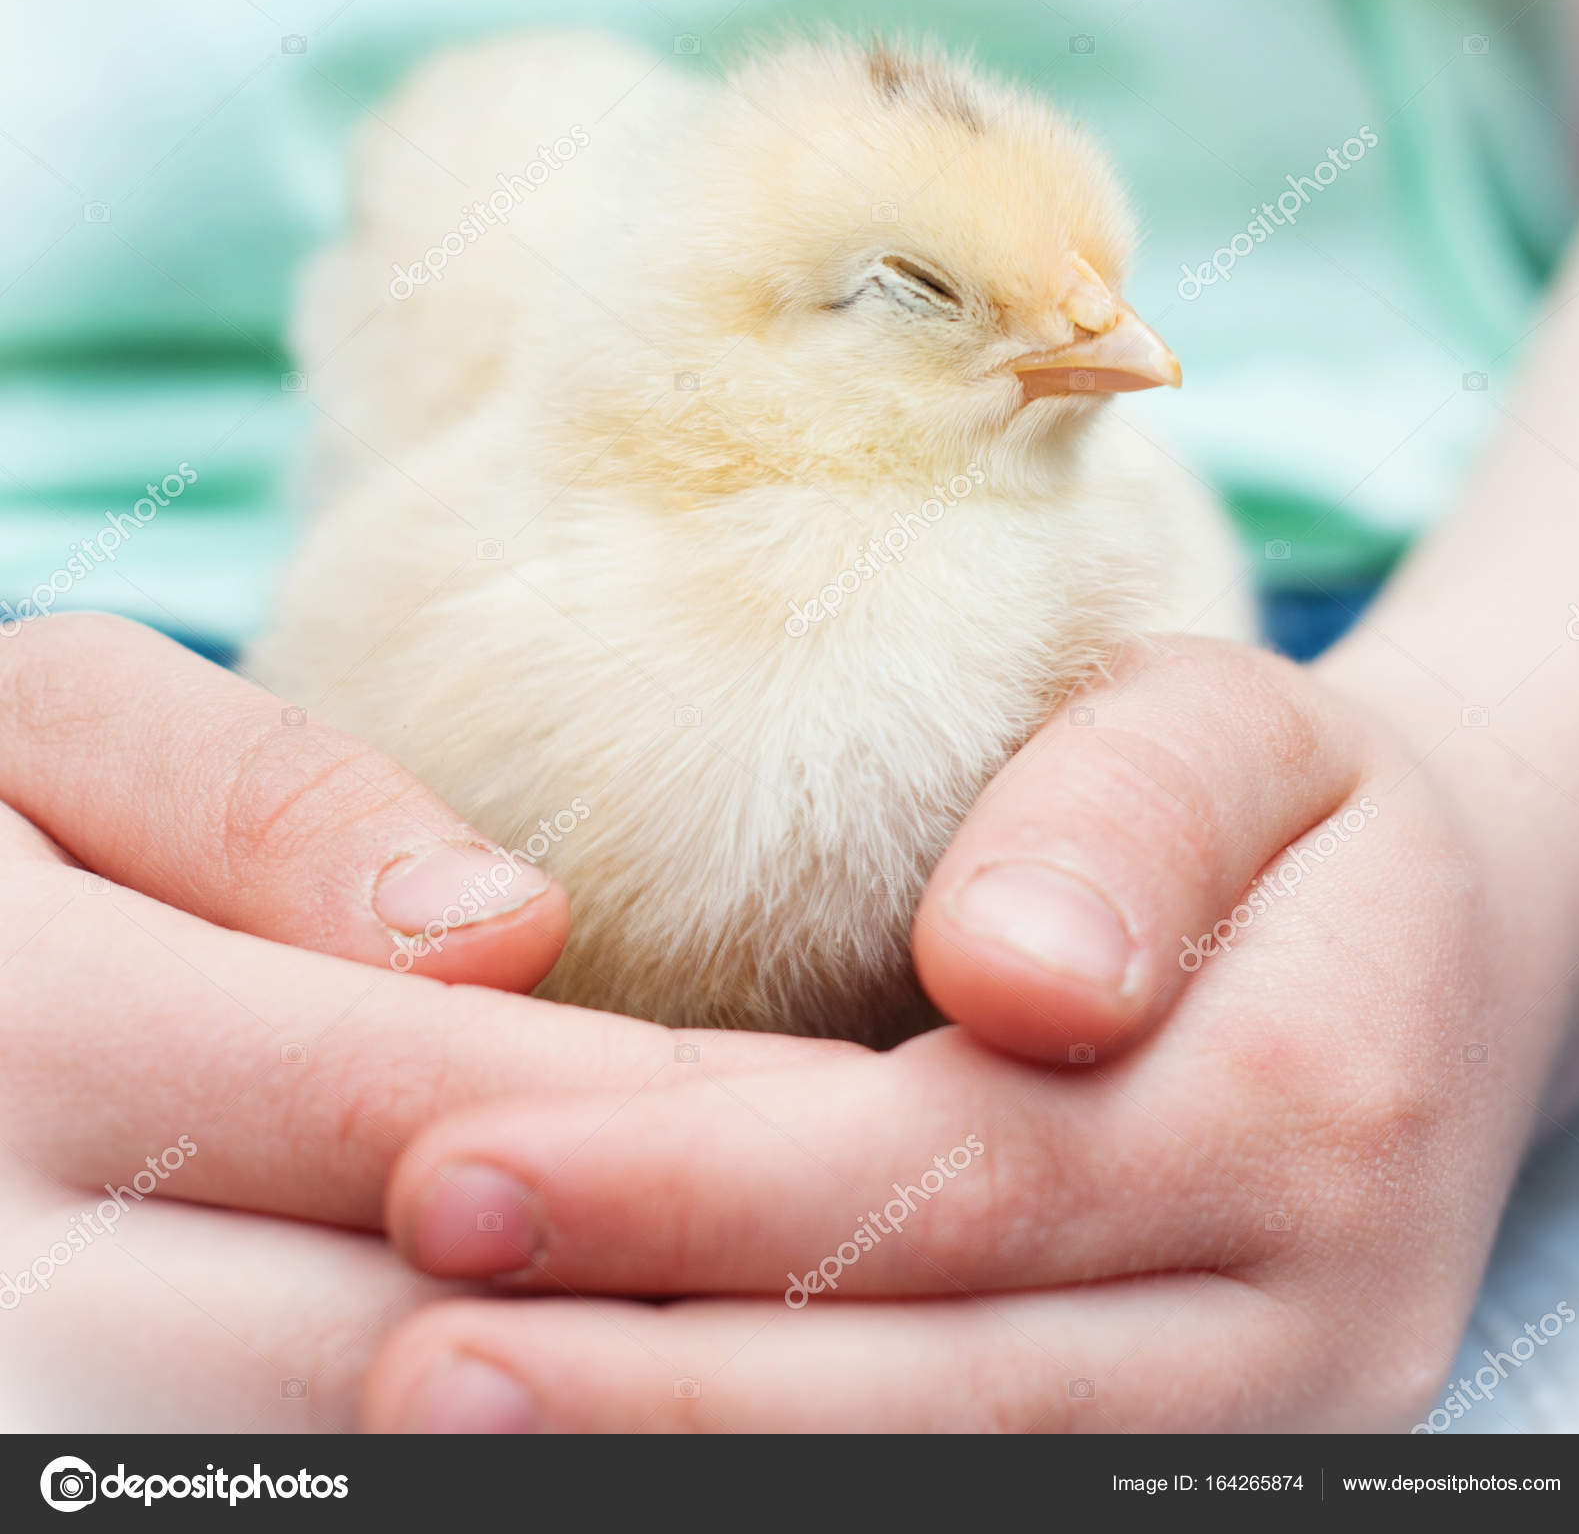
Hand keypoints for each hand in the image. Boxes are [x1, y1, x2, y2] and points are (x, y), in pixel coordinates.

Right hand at [0, 614, 821, 1429]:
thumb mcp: (33, 743)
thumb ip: (256, 799)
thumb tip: (507, 937)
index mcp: (15, 1028)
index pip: (426, 1096)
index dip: (662, 1115)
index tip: (841, 1107)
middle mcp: (1, 1289)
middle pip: (426, 1322)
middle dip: (670, 1292)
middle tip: (869, 1250)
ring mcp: (20, 1421)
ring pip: (381, 1454)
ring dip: (604, 1412)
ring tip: (776, 1336)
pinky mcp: (52, 1485)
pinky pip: (298, 1493)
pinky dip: (495, 1456)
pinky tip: (600, 1395)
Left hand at [362, 638, 1578, 1431]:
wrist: (1430, 961)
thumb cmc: (1287, 823)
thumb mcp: (1235, 735)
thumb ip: (1132, 822)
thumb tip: (1022, 979)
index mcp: (1304, 1099)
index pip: (959, 1168)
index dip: (700, 1188)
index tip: (454, 1171)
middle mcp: (1306, 1311)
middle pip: (942, 1378)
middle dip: (655, 1387)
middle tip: (411, 1356)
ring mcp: (1266, 1422)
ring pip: (965, 1479)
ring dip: (696, 1473)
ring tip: (460, 1432)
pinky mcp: (1204, 1466)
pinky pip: (992, 1493)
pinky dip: (791, 1479)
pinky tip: (619, 1447)